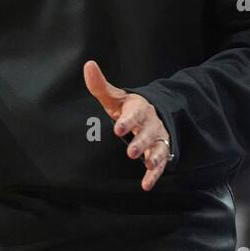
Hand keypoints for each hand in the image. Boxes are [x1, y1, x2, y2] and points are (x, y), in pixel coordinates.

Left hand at [83, 59, 171, 190]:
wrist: (155, 113)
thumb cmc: (128, 108)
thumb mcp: (115, 98)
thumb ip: (100, 86)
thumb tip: (88, 65)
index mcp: (139, 108)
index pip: (135, 113)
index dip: (128, 121)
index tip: (118, 127)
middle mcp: (151, 123)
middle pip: (148, 132)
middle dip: (141, 142)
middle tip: (131, 152)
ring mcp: (158, 138)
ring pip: (159, 147)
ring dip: (154, 156)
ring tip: (147, 164)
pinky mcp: (161, 152)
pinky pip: (161, 164)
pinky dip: (155, 174)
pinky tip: (146, 185)